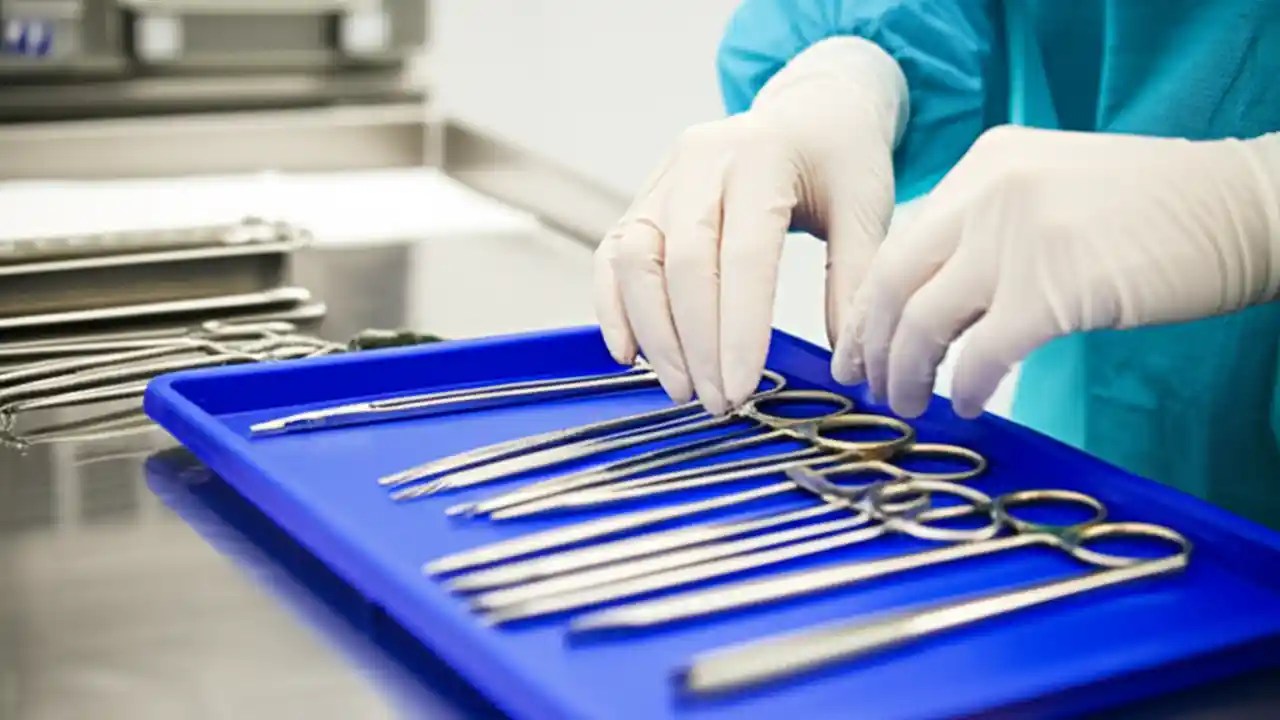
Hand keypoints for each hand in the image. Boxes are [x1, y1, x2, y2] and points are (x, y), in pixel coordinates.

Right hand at [594, 37, 906, 413]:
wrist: (807, 112)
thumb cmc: (839, 160)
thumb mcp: (867, 206)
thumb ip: (854, 279)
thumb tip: (844, 364)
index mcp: (760, 157)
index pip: (742, 255)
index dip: (739, 329)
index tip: (744, 388)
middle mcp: (699, 161)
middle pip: (682, 263)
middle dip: (696, 344)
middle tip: (719, 403)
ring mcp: (662, 180)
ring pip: (636, 262)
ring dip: (654, 335)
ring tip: (683, 390)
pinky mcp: (643, 201)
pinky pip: (612, 257)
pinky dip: (614, 308)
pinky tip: (630, 355)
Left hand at [834, 125, 1279, 417]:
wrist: (1242, 207)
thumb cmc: (1153, 213)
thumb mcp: (1049, 192)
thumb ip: (986, 229)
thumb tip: (928, 300)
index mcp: (984, 164)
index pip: (900, 241)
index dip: (870, 304)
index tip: (859, 347)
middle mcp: (989, 191)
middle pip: (893, 280)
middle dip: (871, 344)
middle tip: (870, 387)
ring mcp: (1019, 236)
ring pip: (924, 320)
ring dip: (908, 373)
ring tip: (912, 406)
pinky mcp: (1055, 287)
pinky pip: (982, 353)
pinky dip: (968, 387)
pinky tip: (972, 405)